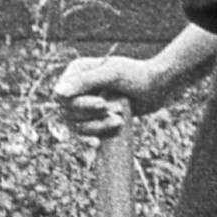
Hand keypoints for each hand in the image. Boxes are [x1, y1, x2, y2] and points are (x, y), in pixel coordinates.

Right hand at [53, 56, 167, 136]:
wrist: (158, 87)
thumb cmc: (137, 75)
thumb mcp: (113, 74)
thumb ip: (86, 81)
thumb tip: (58, 93)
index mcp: (76, 71)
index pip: (63, 96)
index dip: (80, 104)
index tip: (103, 105)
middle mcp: (76, 87)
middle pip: (69, 112)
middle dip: (93, 115)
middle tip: (119, 110)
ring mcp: (84, 103)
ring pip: (76, 125)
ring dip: (97, 127)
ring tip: (120, 121)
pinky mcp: (94, 117)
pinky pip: (84, 133)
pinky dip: (91, 138)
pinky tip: (98, 144)